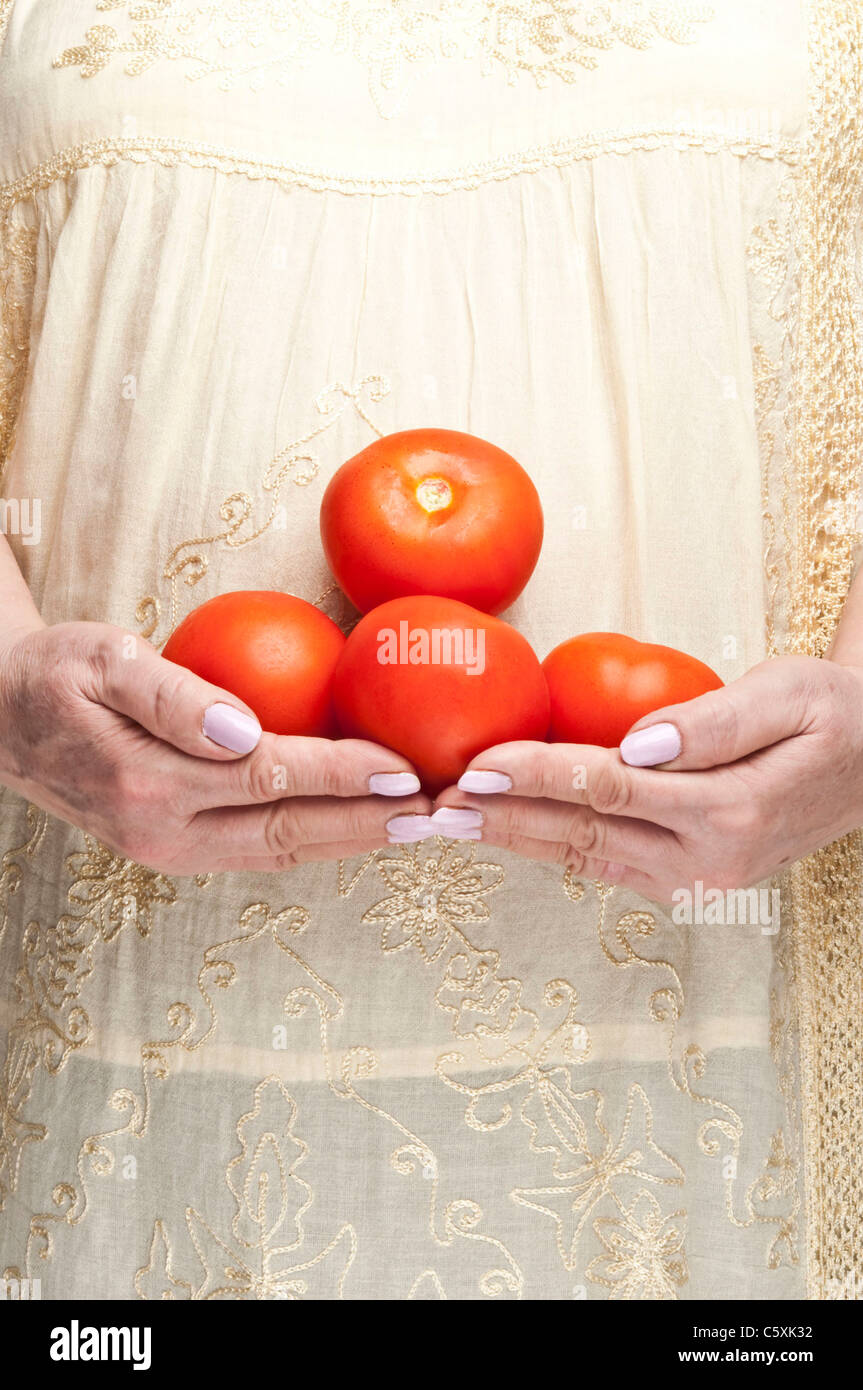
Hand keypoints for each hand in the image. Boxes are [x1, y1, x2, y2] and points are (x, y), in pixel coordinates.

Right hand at [0, 622, 428, 873]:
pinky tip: (360, 824)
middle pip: (291, 834)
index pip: (272, 780)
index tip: (406, 767)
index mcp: (149, 784)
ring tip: (418, 827)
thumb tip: (245, 731)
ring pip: (282, 852)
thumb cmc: (56, 677)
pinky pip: (262, 848)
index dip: (344, 775)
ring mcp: (171, 851)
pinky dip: (318, 838)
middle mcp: (165, 833)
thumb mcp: (102, 660)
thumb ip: (172, 696)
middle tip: (440, 813)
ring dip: (354, 841)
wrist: (2, 723)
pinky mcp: (178, 850)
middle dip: (371, 825)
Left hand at [433, 656, 862, 903]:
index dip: (537, 776)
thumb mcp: (788, 695)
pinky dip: (552, 846)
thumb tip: (638, 744)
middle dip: (502, 820)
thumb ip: (714, 722)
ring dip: (515, 841)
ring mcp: (697, 879)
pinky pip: (606, 862)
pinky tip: (509, 832)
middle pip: (582, 836)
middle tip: (433, 810)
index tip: (477, 765)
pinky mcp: (686, 878)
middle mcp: (708, 861)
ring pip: (585, 859)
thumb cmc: (832, 715)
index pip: (609, 790)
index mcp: (730, 812)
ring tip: (451, 826)